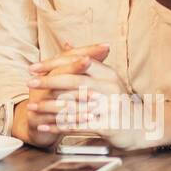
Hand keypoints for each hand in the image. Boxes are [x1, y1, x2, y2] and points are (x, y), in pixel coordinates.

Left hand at [27, 49, 152, 150]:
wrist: (141, 126)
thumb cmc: (117, 101)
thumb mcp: (105, 78)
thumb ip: (86, 62)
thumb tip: (66, 43)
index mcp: (107, 73)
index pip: (77, 63)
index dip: (54, 64)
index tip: (34, 67)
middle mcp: (109, 87)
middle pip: (74, 81)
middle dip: (48, 82)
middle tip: (29, 83)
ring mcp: (109, 106)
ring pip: (74, 104)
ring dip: (49, 107)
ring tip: (31, 107)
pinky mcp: (108, 125)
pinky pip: (78, 125)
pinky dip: (58, 126)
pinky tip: (44, 126)